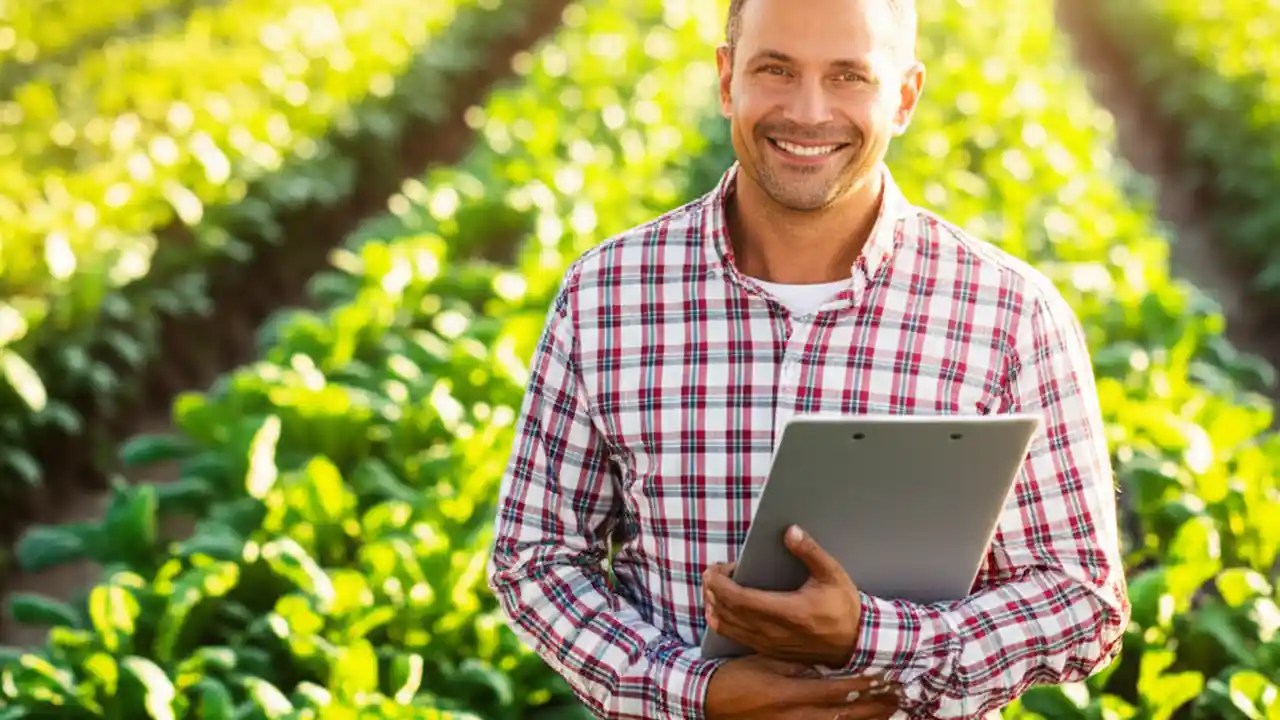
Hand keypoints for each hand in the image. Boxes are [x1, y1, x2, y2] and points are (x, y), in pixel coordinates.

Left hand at [703, 525, 862, 666]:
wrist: (854, 644)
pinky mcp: (769, 651)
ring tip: (713, 589)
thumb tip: (790, 531)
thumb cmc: (843, 608)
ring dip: (715, 607)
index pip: (739, 599)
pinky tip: (722, 611)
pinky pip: (737, 638)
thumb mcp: (832, 575)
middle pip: (728, 612)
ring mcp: (769, 644)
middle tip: (712, 573)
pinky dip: (723, 623)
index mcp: (787, 612)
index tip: (714, 569)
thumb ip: (809, 552)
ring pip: (728, 628)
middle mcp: (773, 631)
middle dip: (713, 591)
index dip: (720, 584)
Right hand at [705, 655, 900, 719]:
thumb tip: (827, 669)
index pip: (836, 689)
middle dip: (873, 707)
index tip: (884, 678)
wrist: (709, 703)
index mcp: (790, 693)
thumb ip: (798, 668)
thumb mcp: (765, 663)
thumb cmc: (735, 679)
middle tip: (897, 698)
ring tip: (887, 713)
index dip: (863, 685)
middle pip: (844, 715)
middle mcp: (795, 717)